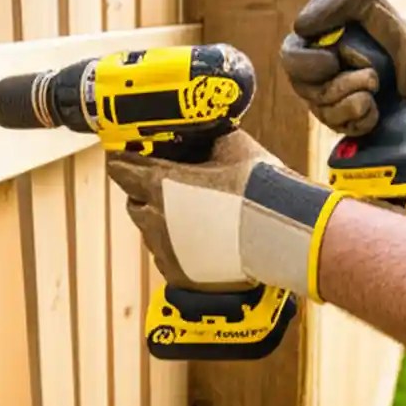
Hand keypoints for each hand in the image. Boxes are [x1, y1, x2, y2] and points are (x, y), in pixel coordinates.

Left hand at [106, 130, 344, 301]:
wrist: (284, 233)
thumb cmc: (259, 186)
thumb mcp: (232, 146)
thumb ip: (207, 138)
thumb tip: (202, 129)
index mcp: (160, 183)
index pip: (121, 170)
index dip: (123, 162)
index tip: (126, 159)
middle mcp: (155, 219)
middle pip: (133, 203)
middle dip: (145, 195)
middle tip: (168, 188)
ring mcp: (166, 251)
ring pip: (150, 233)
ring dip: (163, 223)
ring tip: (195, 218)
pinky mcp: (180, 276)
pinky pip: (167, 259)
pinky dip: (178, 249)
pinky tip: (203, 243)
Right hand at [279, 0, 405, 135]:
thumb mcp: (379, 9)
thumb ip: (344, 2)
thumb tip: (300, 26)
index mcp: (322, 36)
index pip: (290, 57)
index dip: (309, 65)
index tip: (335, 60)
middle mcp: (322, 65)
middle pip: (302, 88)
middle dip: (336, 87)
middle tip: (371, 77)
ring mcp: (332, 94)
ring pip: (321, 110)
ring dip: (354, 102)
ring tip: (379, 89)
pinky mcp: (346, 118)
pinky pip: (339, 128)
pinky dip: (361, 119)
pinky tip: (377, 109)